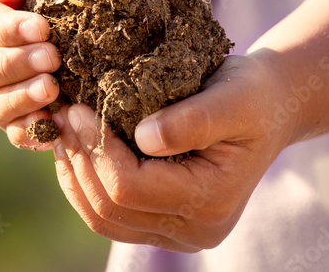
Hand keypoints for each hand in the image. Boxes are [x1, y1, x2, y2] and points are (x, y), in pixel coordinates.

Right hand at [0, 0, 78, 148]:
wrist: (67, 8)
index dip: (9, 29)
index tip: (42, 27)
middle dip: (15, 65)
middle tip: (51, 58)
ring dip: (22, 100)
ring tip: (52, 89)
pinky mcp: (11, 117)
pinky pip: (15, 132)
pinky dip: (33, 133)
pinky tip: (56, 126)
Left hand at [49, 52, 294, 251]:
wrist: (267, 109)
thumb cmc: (250, 95)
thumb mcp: (232, 96)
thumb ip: (192, 119)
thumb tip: (143, 137)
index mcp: (211, 201)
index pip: (130, 188)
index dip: (95, 149)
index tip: (77, 108)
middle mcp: (195, 230)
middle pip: (111, 209)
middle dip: (79, 160)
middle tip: (61, 115)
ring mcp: (177, 233)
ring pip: (103, 219)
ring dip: (75, 175)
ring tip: (62, 131)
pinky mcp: (163, 224)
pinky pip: (110, 216)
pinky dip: (86, 184)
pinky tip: (76, 149)